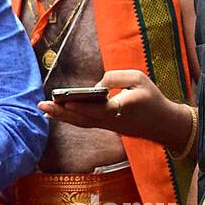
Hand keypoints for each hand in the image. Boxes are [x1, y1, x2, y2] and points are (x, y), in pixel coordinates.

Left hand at [39, 70, 192, 147]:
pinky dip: (70, 118)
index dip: (83, 107)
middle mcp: (112, 120)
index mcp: (123, 108)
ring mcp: (108, 126)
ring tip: (43, 107)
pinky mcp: (106, 126)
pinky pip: (85, 122)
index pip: (100, 109)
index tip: (67, 102)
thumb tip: (95, 87)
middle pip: (83, 118)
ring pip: (81, 122)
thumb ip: (114, 77)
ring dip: (62, 116)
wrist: (163, 124)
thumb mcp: (138, 78)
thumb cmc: (151, 98)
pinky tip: (56, 113)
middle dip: (62, 112)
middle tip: (42, 104)